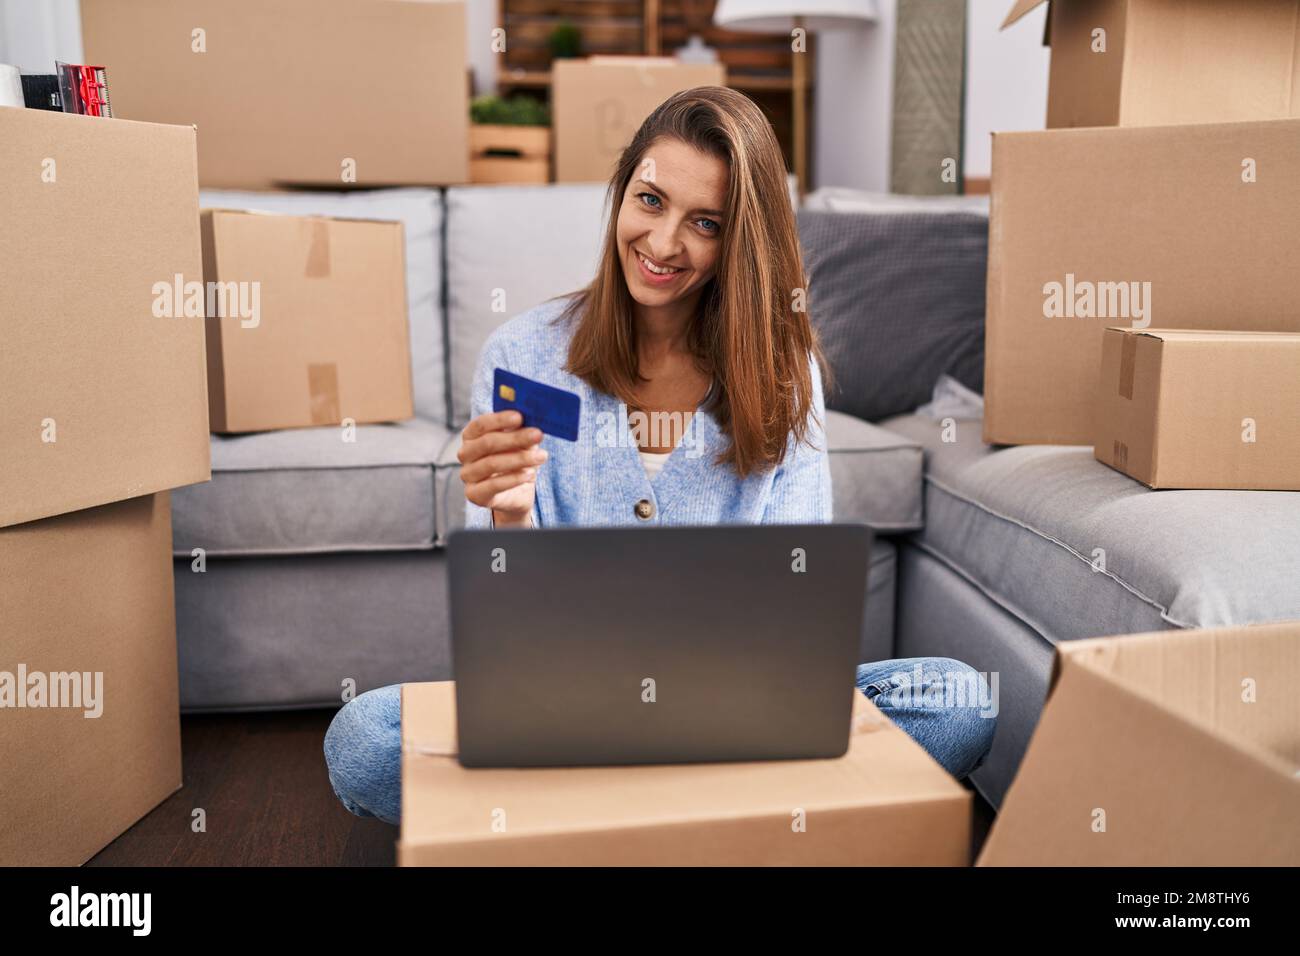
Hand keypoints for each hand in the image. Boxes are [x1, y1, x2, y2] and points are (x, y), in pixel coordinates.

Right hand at [459, 410, 546, 526]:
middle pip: (487, 443)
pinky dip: (514, 479)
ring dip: (520, 459)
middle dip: (515, 438)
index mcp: (471, 436)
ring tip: (541, 457)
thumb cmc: (516, 460)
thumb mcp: (521, 443)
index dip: (499, 419)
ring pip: (491, 463)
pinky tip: (530, 474)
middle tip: (537, 435)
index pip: (481, 424)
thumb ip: (522, 432)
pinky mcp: (474, 494)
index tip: (520, 417)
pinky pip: (493, 485)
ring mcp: (467, 475)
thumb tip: (532, 424)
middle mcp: (465, 454)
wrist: (516, 492)